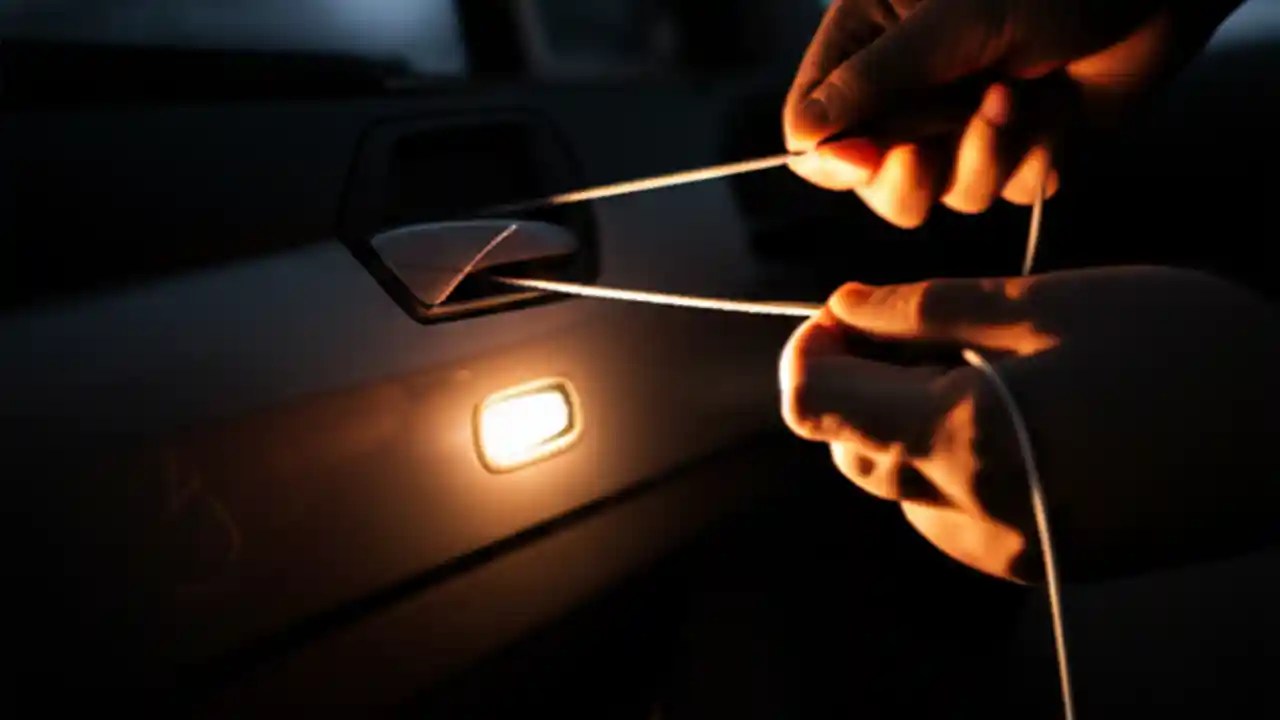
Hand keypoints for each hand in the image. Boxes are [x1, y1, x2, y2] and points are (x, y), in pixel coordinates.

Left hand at [779, 267, 1279, 581]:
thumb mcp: (1046, 303)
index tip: (841, 315)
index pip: (814, 407)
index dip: (807, 352)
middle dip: (853, 383)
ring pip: (895, 483)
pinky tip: (1004, 411)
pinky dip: (943, 458)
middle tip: (911, 325)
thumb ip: (925, 309)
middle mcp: (965, 512)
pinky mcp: (1034, 561)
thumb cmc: (1183, 349)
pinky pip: (947, 512)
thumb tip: (843, 305)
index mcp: (957, 437)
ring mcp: (999, 550)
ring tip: (971, 362)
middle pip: (848, 450)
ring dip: (898, 421)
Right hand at [782, 0, 1243, 227]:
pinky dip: (1033, 157)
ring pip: (942, 194)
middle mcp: (908, 88)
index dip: (836, 156)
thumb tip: (803, 138)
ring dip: (987, 155)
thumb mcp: (948, 23)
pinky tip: (1058, 106)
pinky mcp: (1016, 149)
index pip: (813, 126)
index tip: (871, 156)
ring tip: (1023, 93)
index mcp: (869, 41)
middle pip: (871, 179)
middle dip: (916, 169)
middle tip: (947, 135)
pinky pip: (1003, 192)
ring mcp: (961, 122)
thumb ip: (871, 81)